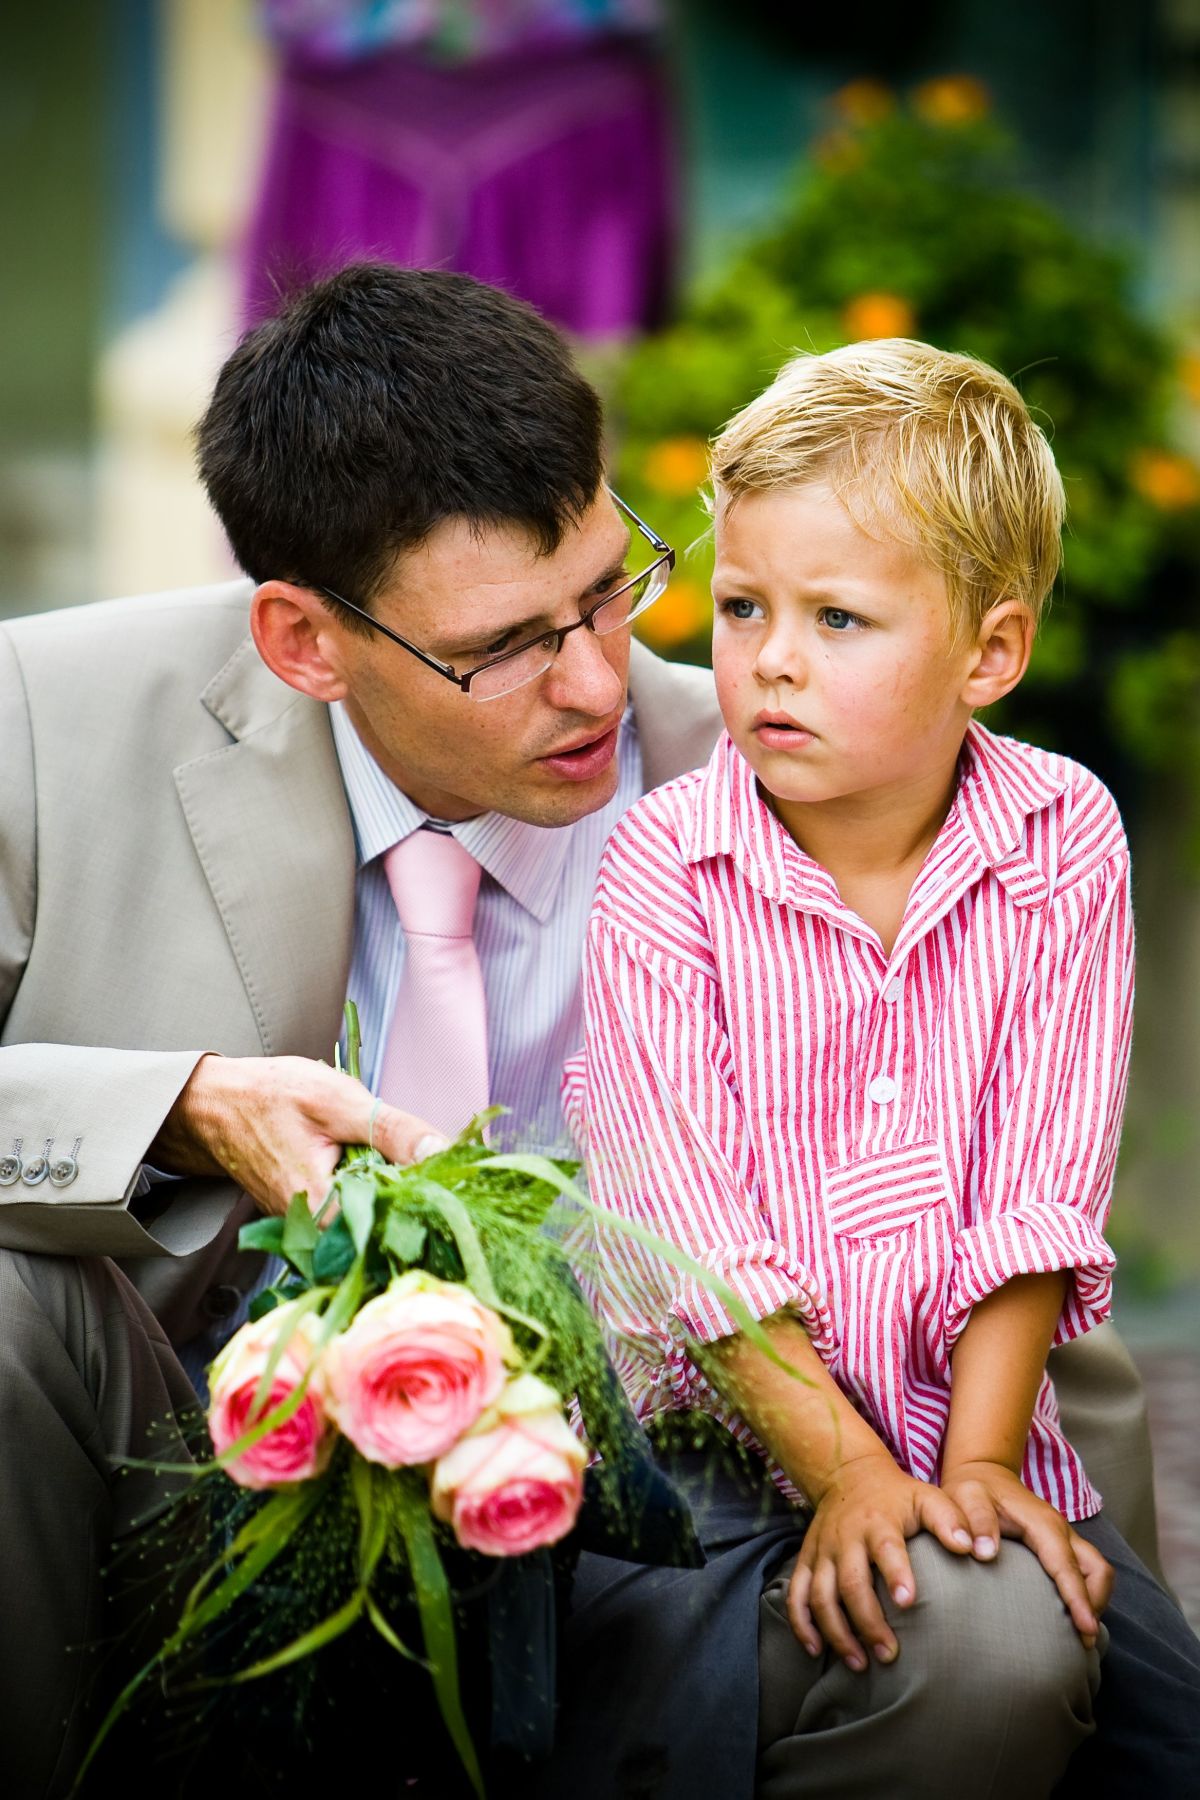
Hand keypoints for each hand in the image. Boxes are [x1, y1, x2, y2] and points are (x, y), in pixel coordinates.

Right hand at [150, 1053, 446, 1219]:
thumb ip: (393, 1130)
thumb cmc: (271, 1097)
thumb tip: (444, 1153)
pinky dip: (380, 1196)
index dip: (433, 1209)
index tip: (464, 1187)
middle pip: (387, 1232)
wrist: (216, 1104)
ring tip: (425, 1173)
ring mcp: (313, 1229)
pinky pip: (358, 1216)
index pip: (395, 1231)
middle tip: (452, 1179)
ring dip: (403, 1200)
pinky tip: (395, 1176)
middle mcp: (315, 1233)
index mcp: (322, 1211)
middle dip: (422, 1206)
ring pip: (375, 1224)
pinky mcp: (313, 1219)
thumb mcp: (339, 1102)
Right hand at [788, 1451, 974, 1670]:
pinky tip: (816, 1651)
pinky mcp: (807, 1561)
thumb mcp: (927, 1497)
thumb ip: (950, 1521)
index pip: (886, 1549)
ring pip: (820, 1596)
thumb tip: (974, 1549)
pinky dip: (802, 1624)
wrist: (848, 1476)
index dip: (895, 1574)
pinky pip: (796, 1595)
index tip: (908, 1601)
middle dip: (867, 1622)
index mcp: (878, 1522)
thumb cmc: (897, 1497)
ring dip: (836, 1632)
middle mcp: (845, 1538)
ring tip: (860, 1664)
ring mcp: (822, 1551)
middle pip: (851, 1583)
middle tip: (889, 1654)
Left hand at [939, 1459, 1112, 1646]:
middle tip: (1082, 1640)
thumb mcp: (966, 1496)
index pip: (1067, 1564)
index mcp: (1042, 1522)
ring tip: (1079, 1634)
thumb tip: (985, 1554)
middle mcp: (1061, 1530)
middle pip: (1098, 1569)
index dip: (1078, 1598)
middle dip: (1095, 1604)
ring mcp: (1065, 1538)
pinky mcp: (1061, 1546)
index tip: (1085, 1629)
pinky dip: (1086, 1594)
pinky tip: (1070, 1616)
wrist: (984, 1474)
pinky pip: (1086, 1571)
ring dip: (1095, 1601)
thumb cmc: (973, 1490)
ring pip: (1097, 1571)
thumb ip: (975, 1520)